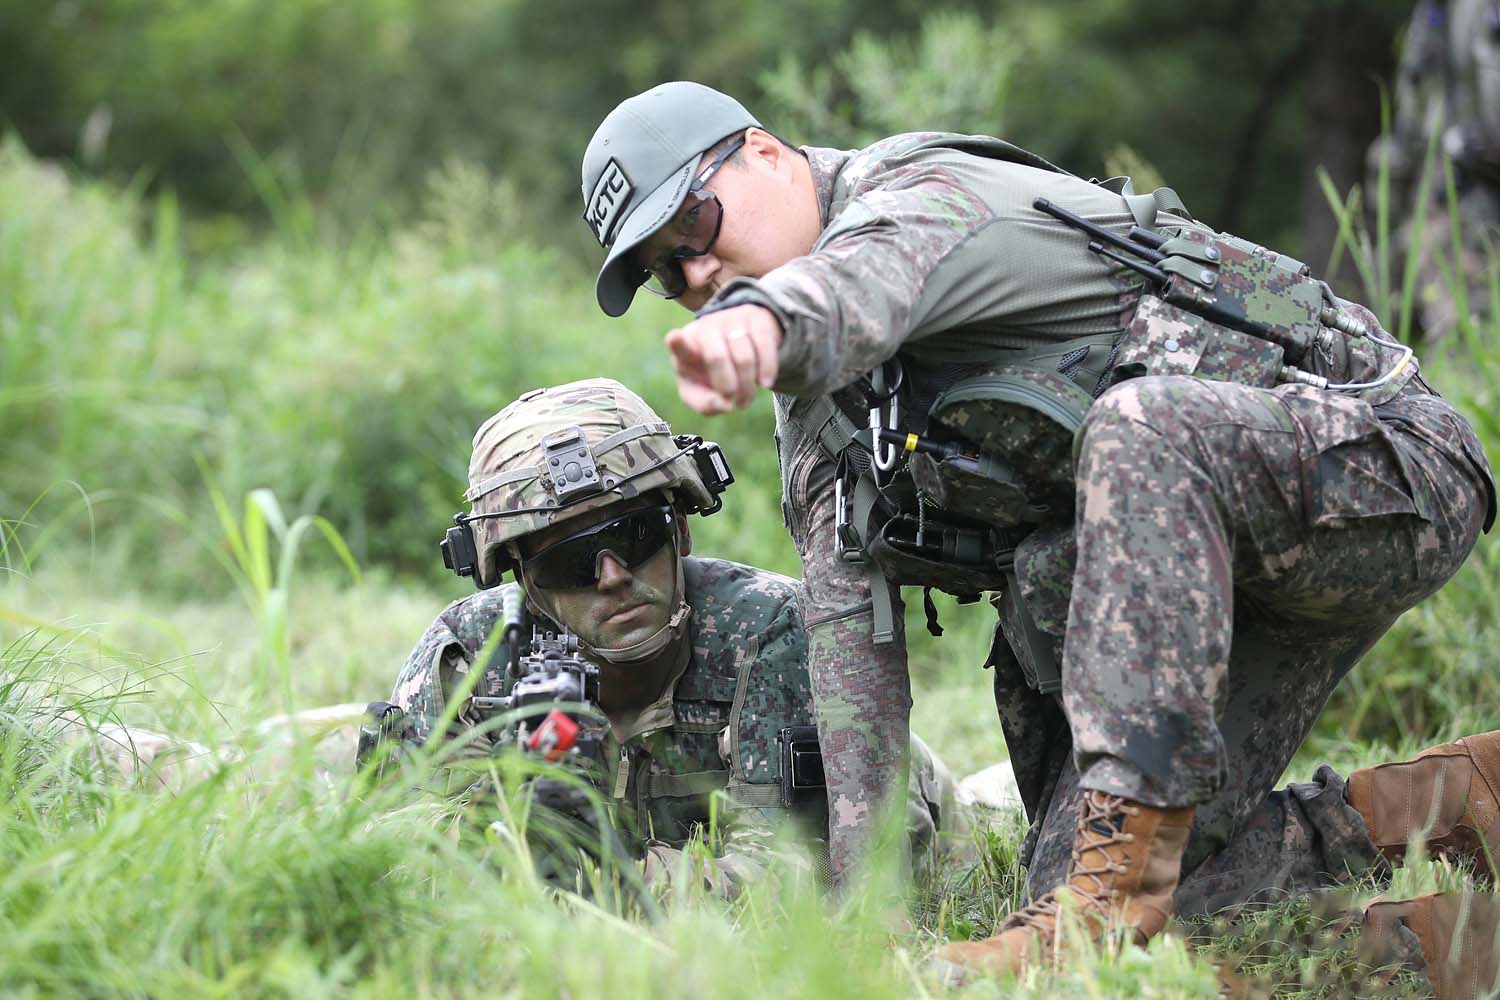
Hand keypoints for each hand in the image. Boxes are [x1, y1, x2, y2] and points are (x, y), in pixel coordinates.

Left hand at [664, 305, 781, 414]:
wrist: (742, 342)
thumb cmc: (713, 371)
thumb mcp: (701, 390)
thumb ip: (705, 404)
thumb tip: (726, 405)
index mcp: (687, 346)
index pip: (679, 344)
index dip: (677, 342)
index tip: (674, 338)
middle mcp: (707, 328)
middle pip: (716, 357)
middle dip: (728, 386)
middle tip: (735, 404)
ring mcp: (732, 320)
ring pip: (743, 356)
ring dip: (748, 386)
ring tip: (746, 400)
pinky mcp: (756, 319)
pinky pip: (764, 346)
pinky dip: (767, 369)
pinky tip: (766, 383)